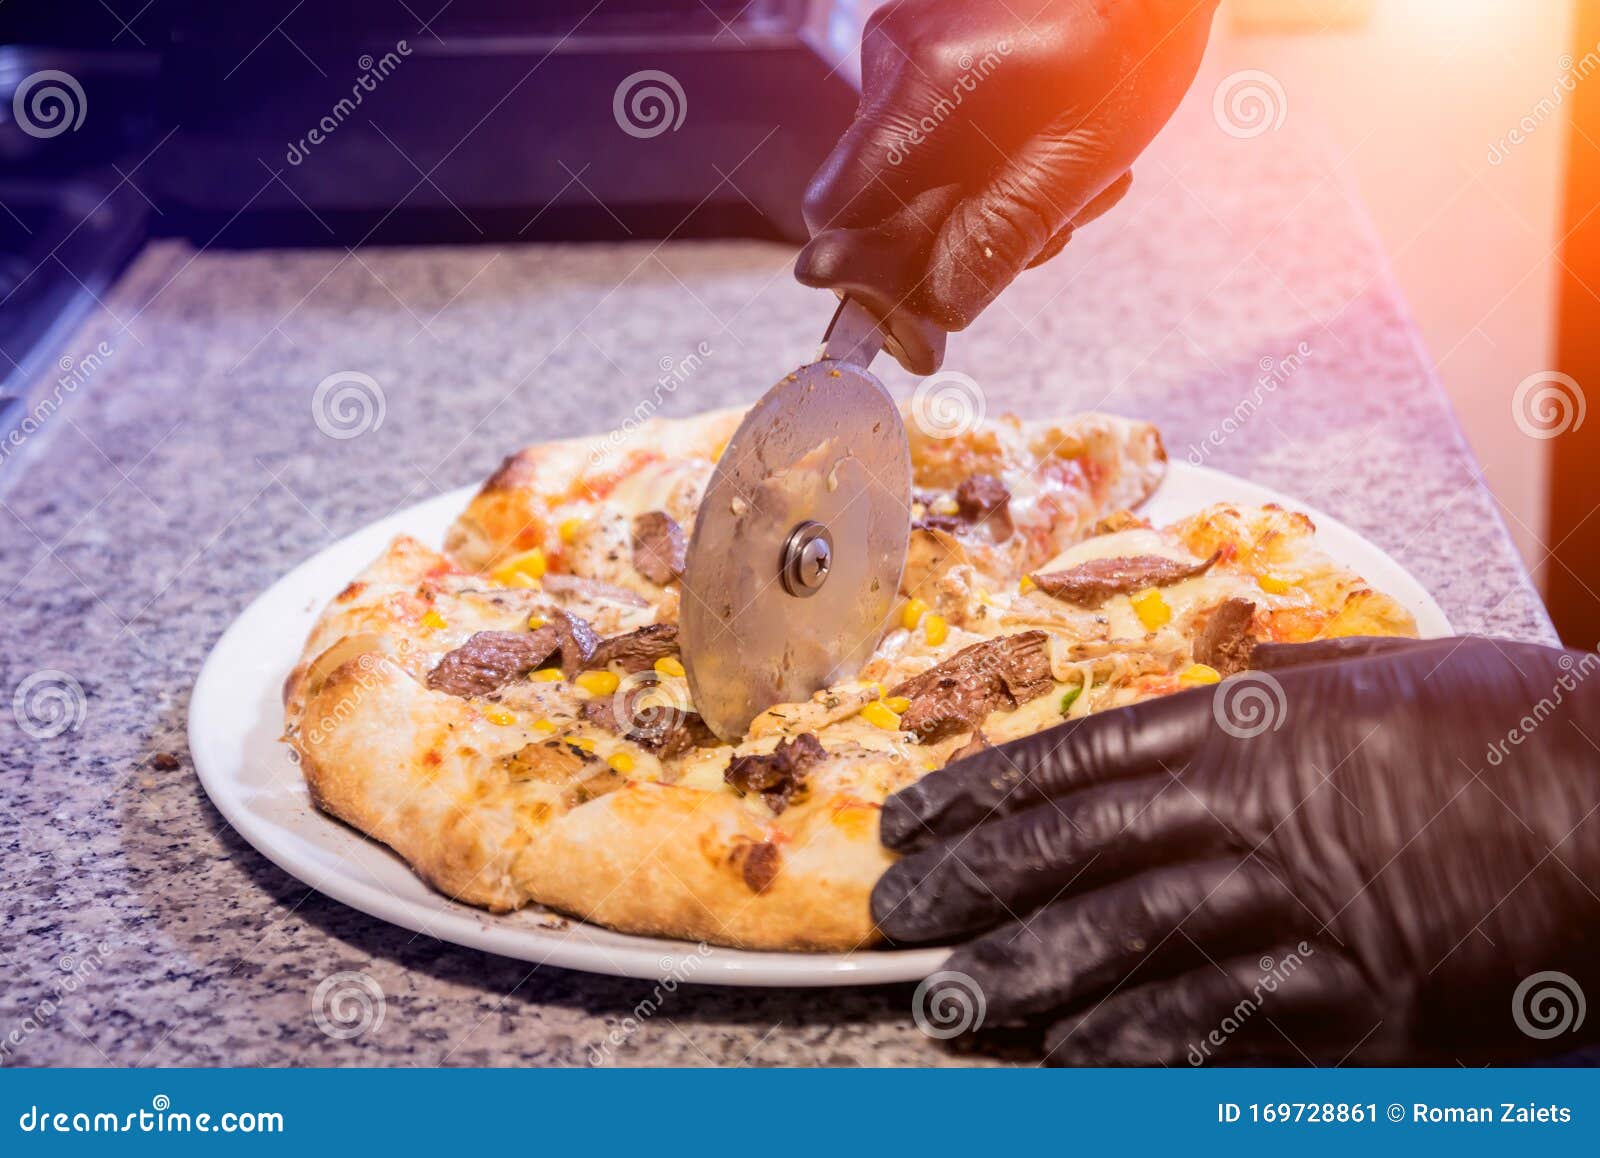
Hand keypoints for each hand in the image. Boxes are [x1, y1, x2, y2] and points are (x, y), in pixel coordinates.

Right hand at [797, 0, 1218, 372]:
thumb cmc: (1133, 36)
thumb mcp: (1085, 157)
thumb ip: (1002, 238)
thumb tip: (935, 315)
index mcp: (929, 83)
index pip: (839, 208)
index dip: (861, 276)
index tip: (907, 329)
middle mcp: (895, 56)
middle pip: (871, 200)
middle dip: (943, 245)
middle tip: (1044, 241)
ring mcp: (904, 44)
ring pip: (908, 173)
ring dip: (982, 205)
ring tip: (1072, 184)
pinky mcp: (923, 44)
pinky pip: (930, 137)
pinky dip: (984, 166)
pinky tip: (1049, 150)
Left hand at [873, 636, 1599, 1063]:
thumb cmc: (1516, 724)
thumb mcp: (1389, 669)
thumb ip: (1290, 677)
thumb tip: (1226, 671)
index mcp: (1254, 725)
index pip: (1078, 760)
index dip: (981, 794)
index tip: (914, 819)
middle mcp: (1256, 813)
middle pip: (1077, 851)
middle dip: (972, 884)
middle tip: (894, 915)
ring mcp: (1305, 911)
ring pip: (1128, 942)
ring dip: (1026, 975)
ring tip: (946, 1000)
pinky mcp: (1365, 1004)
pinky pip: (1226, 1027)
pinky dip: (1141, 1043)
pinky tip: (1073, 1055)